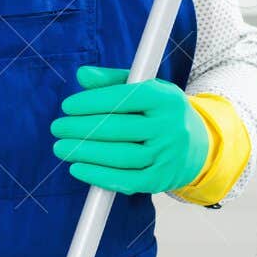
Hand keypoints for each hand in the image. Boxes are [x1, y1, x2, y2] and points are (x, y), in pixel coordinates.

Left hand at [51, 66, 210, 194]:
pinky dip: (98, 176)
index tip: (68, 106)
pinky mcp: (160, 179)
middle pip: (119, 128)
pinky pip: (126, 181)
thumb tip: (83, 75)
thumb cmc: (161, 114)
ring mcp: (167, 156)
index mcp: (166, 99)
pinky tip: (78, 168)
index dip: (92, 102)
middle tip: (58, 128)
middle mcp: (170, 127)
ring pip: (120, 156)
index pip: (124, 98)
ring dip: (86, 153)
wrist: (198, 146)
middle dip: (82, 128)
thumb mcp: (146, 90)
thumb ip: (113, 81)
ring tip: (62, 147)